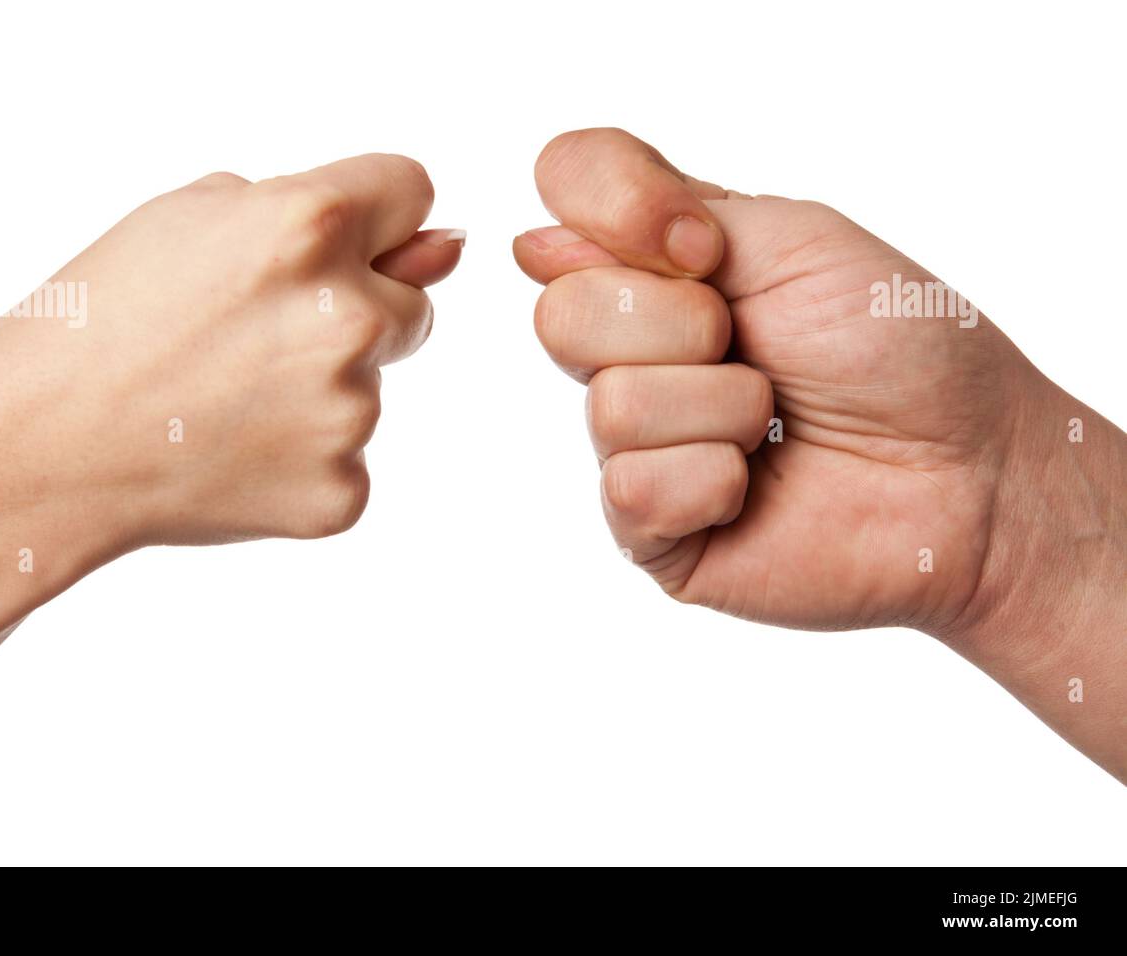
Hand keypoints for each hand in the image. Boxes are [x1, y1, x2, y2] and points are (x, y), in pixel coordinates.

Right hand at [0, 154, 463, 807]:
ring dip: (321, 388)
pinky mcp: (342, 490)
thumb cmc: (109, 316)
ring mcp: (350, 415)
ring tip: (222, 400)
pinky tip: (233, 451)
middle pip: (414, 302)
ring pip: (373, 384)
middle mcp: (348, 318)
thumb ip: (330, 214)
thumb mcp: (198, 215)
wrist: (43, 446)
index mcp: (310, 226)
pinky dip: (304, 456)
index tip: (328, 245)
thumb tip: (448, 246)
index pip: (413, 189)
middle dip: (358, 311)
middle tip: (254, 340)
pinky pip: (348, 456)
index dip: (372, 217)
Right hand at [514, 129, 1126, 780]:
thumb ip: (661, 218)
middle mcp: (636, 348)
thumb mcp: (793, 240)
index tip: (706, 248)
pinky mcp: (650, 530)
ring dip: (723, 410)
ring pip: (610, 407)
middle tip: (760, 351)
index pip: (567, 190)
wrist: (973, 470)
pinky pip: (633, 489)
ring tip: (775, 426)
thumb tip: (536, 243)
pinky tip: (756, 487)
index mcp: (664, 264)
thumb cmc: (902, 349)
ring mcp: (639, 440)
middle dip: (684, 326)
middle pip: (563, 312)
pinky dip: (715, 481)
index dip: (617, 208)